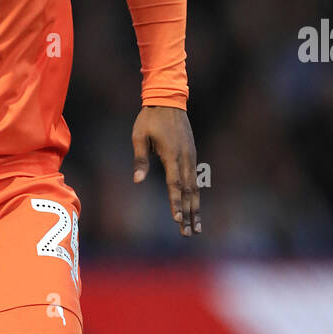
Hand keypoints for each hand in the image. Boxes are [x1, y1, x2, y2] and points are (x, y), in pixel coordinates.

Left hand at [131, 105, 200, 237]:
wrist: (168, 100)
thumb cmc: (149, 119)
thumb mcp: (139, 136)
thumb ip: (140, 159)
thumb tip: (136, 180)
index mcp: (172, 155)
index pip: (174, 184)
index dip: (175, 203)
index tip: (176, 219)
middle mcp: (185, 158)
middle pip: (188, 191)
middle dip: (188, 214)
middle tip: (188, 233)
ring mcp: (191, 157)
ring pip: (194, 188)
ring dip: (195, 208)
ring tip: (195, 227)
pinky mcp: (191, 155)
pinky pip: (195, 179)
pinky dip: (195, 195)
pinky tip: (195, 207)